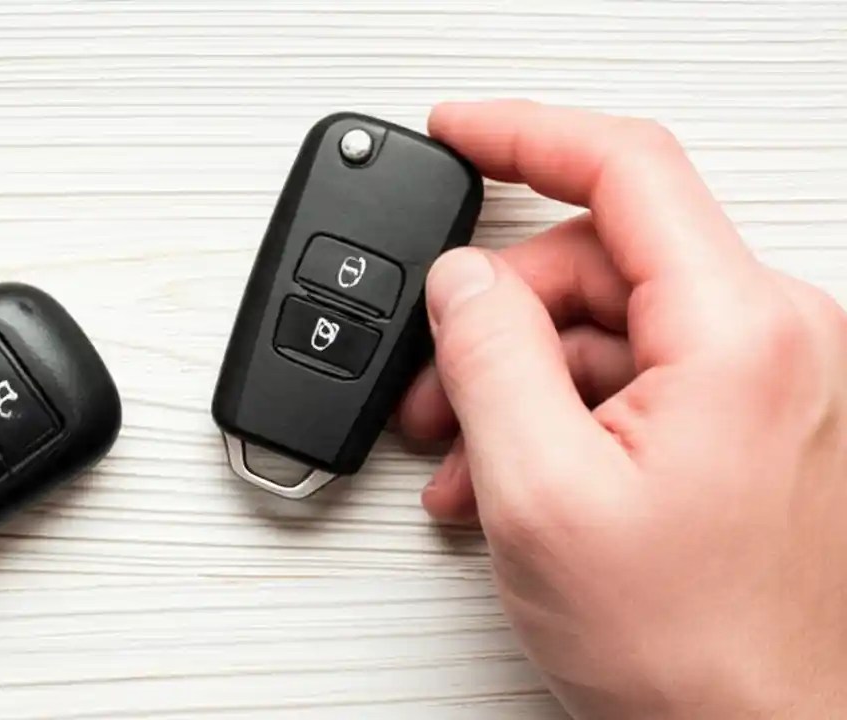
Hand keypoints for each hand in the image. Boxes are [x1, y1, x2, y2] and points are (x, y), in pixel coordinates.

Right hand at [398, 100, 846, 717]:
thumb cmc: (691, 649)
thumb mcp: (541, 492)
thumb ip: (486, 356)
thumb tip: (460, 281)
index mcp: (738, 332)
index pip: (624, 165)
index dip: (522, 132)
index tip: (453, 129)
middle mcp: (771, 338)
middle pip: (595, 259)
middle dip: (494, 315)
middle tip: (433, 389)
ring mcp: (763, 380)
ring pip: (602, 325)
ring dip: (516, 379)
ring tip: (467, 461)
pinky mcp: (745, 420)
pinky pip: (631, 377)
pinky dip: (559, 412)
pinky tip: (513, 475)